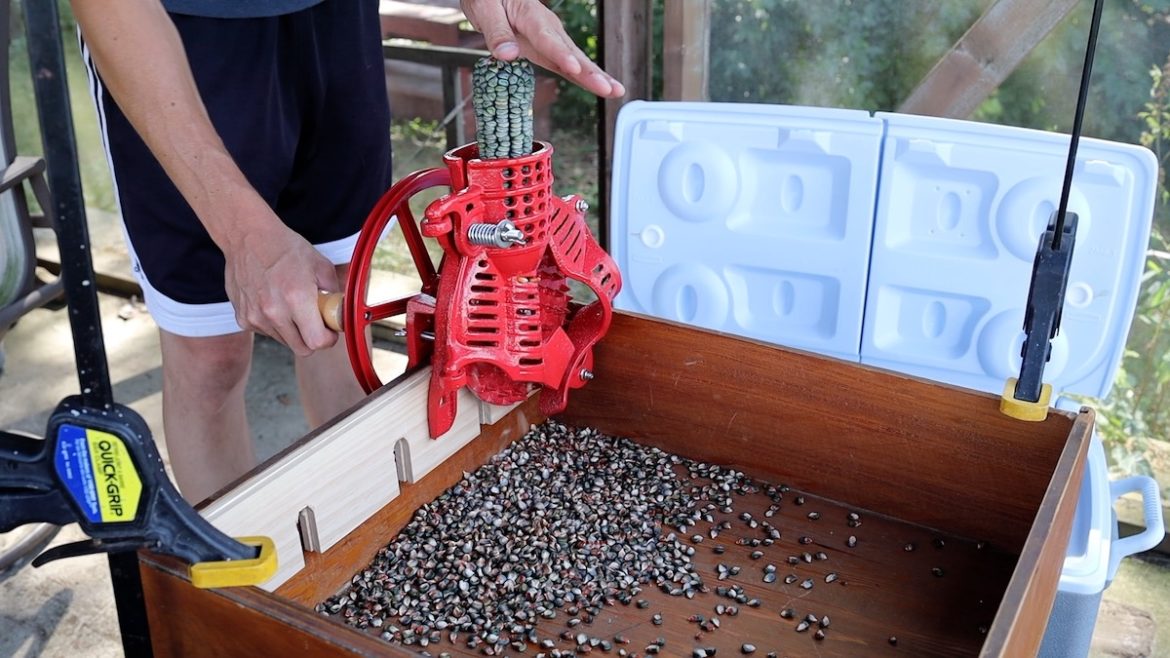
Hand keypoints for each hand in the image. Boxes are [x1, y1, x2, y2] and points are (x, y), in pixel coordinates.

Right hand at [222, 222, 339, 356]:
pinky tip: (274, 302)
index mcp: (297, 298)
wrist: (248, 237)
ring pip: (284, 341)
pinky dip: (275, 324)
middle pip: (302, 348)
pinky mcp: (243, 319)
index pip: (317, 342)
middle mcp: (274, 312)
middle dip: (312, 338)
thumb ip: (335, 294)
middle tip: (314, 320)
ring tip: (291, 304)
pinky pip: (267, 332)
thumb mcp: (321, 265)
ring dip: (293, 330)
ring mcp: (256, 317)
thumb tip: (343, 313)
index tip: (329, 330)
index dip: (327, 339)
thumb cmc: (286, 249)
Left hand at [460, 0, 624, 97]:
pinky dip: (585, 77)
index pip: (547, 38)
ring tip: (615, 91)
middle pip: (571, 52)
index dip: (561, 54)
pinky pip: (569, 65)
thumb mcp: (485, 9)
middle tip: (607, 87)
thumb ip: (496, 33)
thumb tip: (508, 56)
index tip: (573, 68)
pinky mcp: (550, 49)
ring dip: (595, 76)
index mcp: (531, 15)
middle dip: (590, 71)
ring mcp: (552, 38)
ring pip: (577, 60)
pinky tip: (601, 88)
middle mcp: (548, 27)